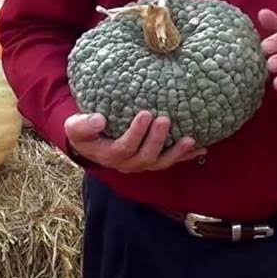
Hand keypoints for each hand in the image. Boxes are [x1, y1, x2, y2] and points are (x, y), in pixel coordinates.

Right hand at [64, 111, 204, 172]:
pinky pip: (170, 160)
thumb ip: (83, 125)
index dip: (136, 133)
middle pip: (145, 157)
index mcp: (109, 155)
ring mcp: (141, 163)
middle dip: (157, 140)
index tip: (146, 113)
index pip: (124, 148)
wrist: (90, 144)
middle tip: (165, 119)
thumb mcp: (75, 127)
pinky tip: (201, 148)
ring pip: (160, 163)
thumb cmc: (84, 132)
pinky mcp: (152, 160)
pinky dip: (185, 156)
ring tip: (190, 140)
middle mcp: (127, 164)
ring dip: (176, 152)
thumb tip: (99, 120)